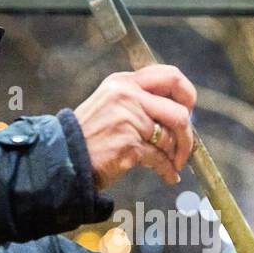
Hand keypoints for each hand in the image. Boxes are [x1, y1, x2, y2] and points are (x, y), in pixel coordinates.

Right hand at [73, 65, 195, 188]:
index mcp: (124, 81)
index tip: (188, 111)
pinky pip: (159, 158)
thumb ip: (141, 101)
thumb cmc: (90, 135)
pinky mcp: (129, 144)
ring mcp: (128, 119)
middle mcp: (127, 95)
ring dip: (175, 156)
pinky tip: (169, 176)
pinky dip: (167, 170)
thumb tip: (180, 114)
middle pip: (178, 112)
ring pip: (170, 138)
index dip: (187, 95)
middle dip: (187, 135)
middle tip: (184, 148)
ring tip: (171, 164)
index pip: (170, 76)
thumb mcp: (111, 103)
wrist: (65, 156)